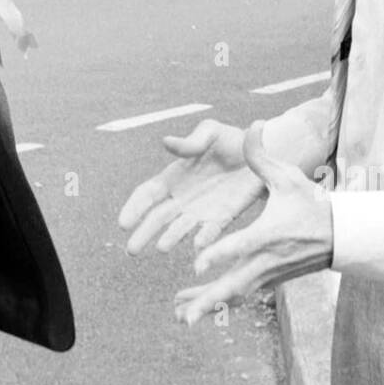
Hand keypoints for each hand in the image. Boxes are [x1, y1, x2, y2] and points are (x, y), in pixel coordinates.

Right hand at [118, 119, 266, 255]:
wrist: (261, 153)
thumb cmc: (230, 139)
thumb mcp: (210, 133)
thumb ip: (190, 142)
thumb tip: (165, 142)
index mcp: (174, 176)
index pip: (147, 194)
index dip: (134, 208)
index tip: (122, 224)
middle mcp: (183, 197)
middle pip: (157, 218)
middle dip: (143, 233)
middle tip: (131, 251)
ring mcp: (201, 210)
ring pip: (180, 228)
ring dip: (170, 238)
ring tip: (162, 247)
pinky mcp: (223, 217)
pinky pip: (211, 231)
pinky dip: (204, 239)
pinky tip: (198, 246)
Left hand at [172, 124, 332, 325]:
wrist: (341, 235)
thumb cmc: (311, 203)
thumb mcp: (288, 176)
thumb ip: (262, 155)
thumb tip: (254, 123)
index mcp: (268, 234)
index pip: (241, 247)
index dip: (219, 255)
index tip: (196, 265)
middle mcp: (266, 260)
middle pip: (235, 285)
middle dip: (208, 300)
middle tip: (183, 315)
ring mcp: (267, 275)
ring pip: (234, 297)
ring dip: (208, 307)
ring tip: (180, 318)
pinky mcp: (267, 283)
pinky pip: (238, 298)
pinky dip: (216, 305)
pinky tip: (189, 309)